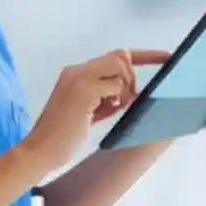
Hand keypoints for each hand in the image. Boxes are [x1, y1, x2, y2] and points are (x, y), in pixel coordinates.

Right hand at [20, 49, 169, 170]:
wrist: (40, 150)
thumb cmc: (62, 135)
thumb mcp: (87, 110)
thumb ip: (104, 96)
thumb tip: (129, 93)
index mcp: (76, 73)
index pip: (114, 55)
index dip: (144, 55)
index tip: (166, 56)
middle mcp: (77, 70)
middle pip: (120, 55)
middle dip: (131, 76)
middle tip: (124, 100)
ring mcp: (79, 78)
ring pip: (120, 67)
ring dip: (124, 89)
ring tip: (111, 108)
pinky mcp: (84, 90)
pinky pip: (116, 86)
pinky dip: (117, 99)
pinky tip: (105, 111)